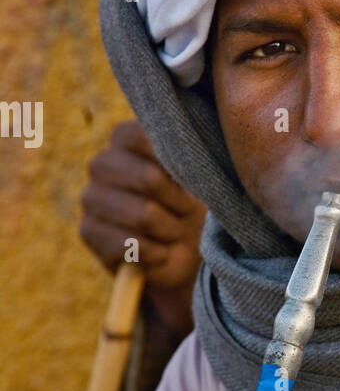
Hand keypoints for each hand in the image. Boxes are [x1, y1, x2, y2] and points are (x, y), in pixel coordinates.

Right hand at [79, 120, 205, 337]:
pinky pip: (130, 244)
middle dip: (181, 204)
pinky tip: (162, 253)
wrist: (185, 255)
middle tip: (190, 214)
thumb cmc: (194, 206)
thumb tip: (190, 156)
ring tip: (177, 234)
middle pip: (148, 178)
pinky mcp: (88, 230)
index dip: (172, 160)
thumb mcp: (200, 179)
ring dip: (172, 231)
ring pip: (143, 215)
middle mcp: (103, 163)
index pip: (141, 136)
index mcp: (126, 140)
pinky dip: (157, 254)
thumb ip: (189, 158)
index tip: (195, 178)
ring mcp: (91, 197)